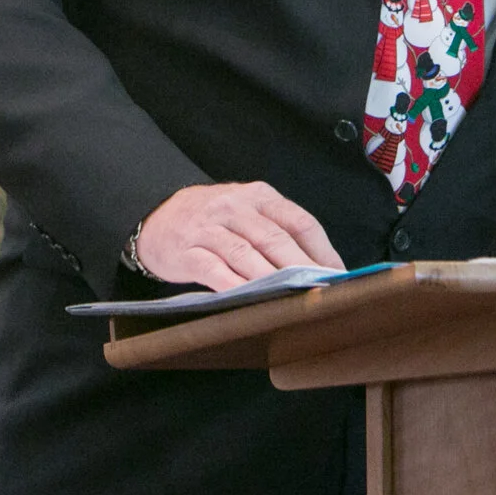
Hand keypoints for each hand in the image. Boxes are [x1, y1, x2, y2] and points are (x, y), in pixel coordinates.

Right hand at [136, 183, 343, 290]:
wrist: (156, 216)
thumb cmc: (212, 220)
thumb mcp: (246, 211)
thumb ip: (277, 230)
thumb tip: (320, 266)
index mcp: (257, 195)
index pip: (299, 221)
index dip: (322, 250)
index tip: (339, 275)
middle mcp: (233, 207)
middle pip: (276, 239)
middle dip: (303, 269)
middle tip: (322, 292)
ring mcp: (208, 228)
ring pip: (246, 254)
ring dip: (273, 279)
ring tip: (293, 299)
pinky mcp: (187, 250)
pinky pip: (214, 269)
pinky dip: (234, 285)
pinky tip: (250, 299)